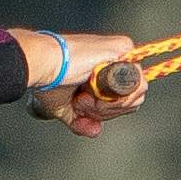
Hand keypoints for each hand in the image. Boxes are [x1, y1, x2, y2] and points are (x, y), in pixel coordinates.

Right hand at [17, 32, 145, 137]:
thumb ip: (82, 120)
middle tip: (81, 101)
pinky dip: (112, 96)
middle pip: (133, 99)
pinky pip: (134, 83)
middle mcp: (116, 60)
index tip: (81, 106)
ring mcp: (122, 53)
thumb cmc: (49, 80)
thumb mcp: (66, 107)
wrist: (45, 63)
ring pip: (135, 94)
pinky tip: (91, 90)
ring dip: (106, 104)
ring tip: (84, 95)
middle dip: (106, 110)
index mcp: (105, 70)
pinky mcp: (124, 48)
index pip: (125, 99)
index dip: (107, 111)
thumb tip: (95, 131)